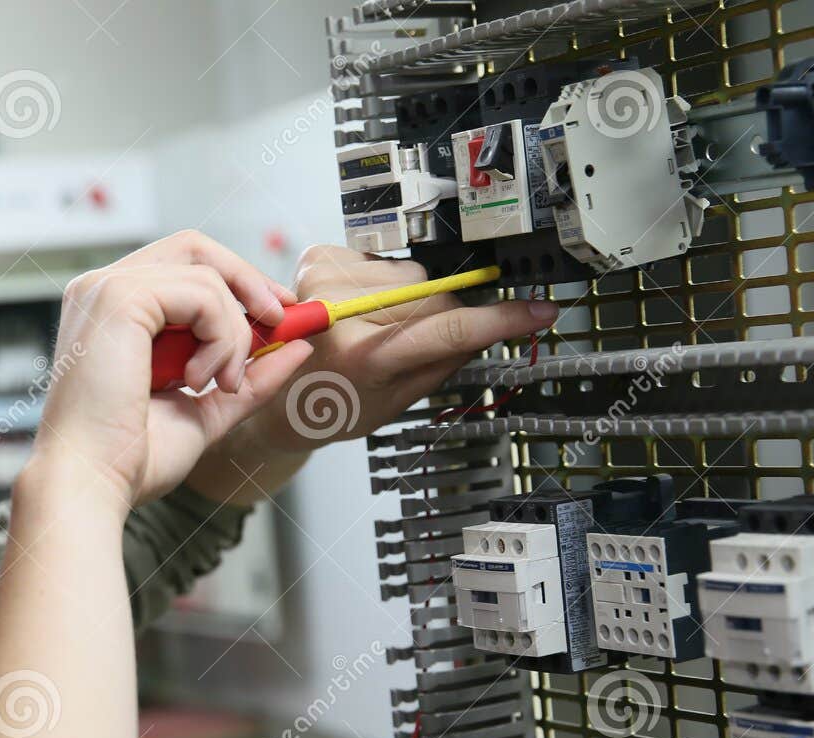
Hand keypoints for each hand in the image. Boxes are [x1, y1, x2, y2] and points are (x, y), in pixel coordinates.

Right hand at [25, 230, 314, 514]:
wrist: (92, 484)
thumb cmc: (130, 458)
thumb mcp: (206, 410)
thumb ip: (250, 376)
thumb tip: (300, 345)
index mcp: (113, 310)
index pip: (185, 263)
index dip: (238, 280)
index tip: (278, 314)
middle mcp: (103, 288)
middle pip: (196, 248)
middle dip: (249, 283)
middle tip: (279, 323)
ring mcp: (107, 289)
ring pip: (207, 276)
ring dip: (234, 334)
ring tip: (220, 385)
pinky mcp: (119, 299)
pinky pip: (203, 295)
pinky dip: (221, 339)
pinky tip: (199, 381)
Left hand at [239, 244, 558, 453]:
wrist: (275, 393)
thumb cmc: (332, 405)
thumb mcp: (395, 402)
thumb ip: (443, 363)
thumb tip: (488, 325)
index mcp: (361, 359)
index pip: (448, 330)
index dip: (501, 319)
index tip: (538, 311)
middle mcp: (339, 313)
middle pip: (435, 296)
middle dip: (445, 315)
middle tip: (418, 344)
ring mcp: (324, 280)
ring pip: (413, 275)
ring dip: (410, 298)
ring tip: (377, 327)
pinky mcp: (317, 257)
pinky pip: (383, 259)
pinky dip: (383, 281)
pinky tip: (359, 307)